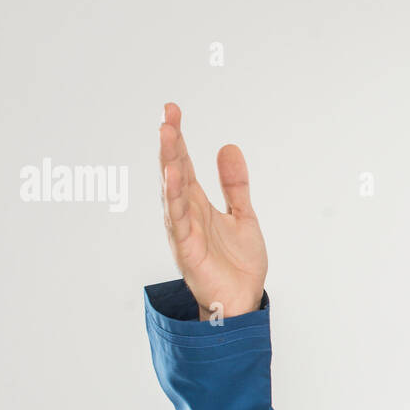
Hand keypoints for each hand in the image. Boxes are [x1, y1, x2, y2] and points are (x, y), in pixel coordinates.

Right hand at [158, 102, 266, 320]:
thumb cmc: (238, 264)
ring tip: (166, 134)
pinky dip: (174, 197)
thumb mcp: (243, 215)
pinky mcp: (187, 249)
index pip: (185, 163)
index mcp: (199, 204)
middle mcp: (188, 213)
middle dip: (171, 143)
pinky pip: (178, 220)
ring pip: (173, 191)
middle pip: (175, 171)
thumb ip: (235, 185)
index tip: (172, 109)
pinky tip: (172, 176)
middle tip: (167, 114)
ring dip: (169, 162)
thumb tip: (228, 146)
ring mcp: (185, 230)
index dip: (179, 138)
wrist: (243, 300)